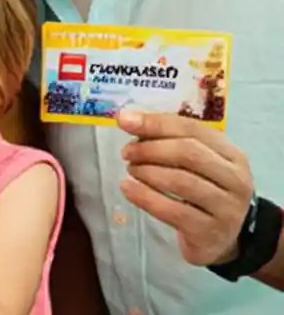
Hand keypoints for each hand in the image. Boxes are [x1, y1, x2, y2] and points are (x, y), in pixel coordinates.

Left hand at [117, 108, 254, 265]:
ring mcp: (226, 208)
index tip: (124, 120)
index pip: (193, 130)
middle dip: (151, 149)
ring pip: (181, 181)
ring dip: (147, 172)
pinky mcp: (209, 232)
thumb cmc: (202, 193)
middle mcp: (235, 180)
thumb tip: (127, 118)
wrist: (222, 240)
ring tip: (130, 170)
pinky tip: (127, 188)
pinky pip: (172, 210)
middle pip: (189, 154)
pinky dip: (145, 197)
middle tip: (127, 152)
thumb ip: (168, 140)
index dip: (156, 123)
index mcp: (233, 155)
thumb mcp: (195, 164)